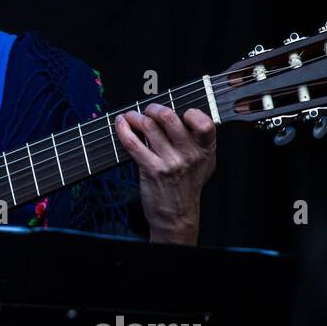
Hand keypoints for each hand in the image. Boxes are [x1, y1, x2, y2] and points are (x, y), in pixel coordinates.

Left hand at [114, 104, 216, 244]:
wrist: (176, 216)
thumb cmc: (187, 188)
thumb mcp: (203, 164)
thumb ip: (198, 142)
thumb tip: (184, 118)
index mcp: (205, 150)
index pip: (204, 123)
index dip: (191, 113)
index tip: (180, 113)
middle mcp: (189, 154)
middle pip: (169, 118)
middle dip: (153, 109)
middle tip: (148, 110)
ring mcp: (170, 161)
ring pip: (148, 127)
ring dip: (135, 117)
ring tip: (131, 117)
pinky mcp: (151, 169)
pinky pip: (133, 142)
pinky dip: (123, 129)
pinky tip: (121, 124)